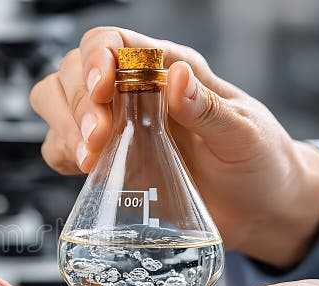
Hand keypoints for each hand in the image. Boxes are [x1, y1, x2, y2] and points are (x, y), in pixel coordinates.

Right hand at [30, 27, 318, 268]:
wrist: (261, 210)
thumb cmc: (260, 162)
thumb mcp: (245, 134)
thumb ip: (208, 109)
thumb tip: (175, 77)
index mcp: (167, 69)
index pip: (112, 42)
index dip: (96, 59)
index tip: (101, 90)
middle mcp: (135, 93)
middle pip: (73, 72)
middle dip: (76, 103)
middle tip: (98, 139)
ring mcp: (117, 127)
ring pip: (57, 103)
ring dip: (64, 127)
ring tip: (90, 157)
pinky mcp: (107, 162)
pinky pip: (61, 147)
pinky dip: (62, 154)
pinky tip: (86, 170)